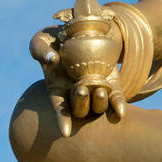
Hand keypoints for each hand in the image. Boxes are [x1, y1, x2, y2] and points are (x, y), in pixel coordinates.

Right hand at [29, 0, 125, 136]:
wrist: (80, 28)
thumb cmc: (54, 37)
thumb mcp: (41, 40)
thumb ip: (40, 50)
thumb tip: (52, 59)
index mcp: (57, 86)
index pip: (59, 107)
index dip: (61, 119)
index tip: (65, 133)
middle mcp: (76, 92)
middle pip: (80, 106)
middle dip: (81, 104)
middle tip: (81, 90)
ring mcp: (94, 88)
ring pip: (98, 104)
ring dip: (99, 103)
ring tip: (99, 92)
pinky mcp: (109, 82)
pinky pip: (114, 96)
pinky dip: (117, 104)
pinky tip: (121, 113)